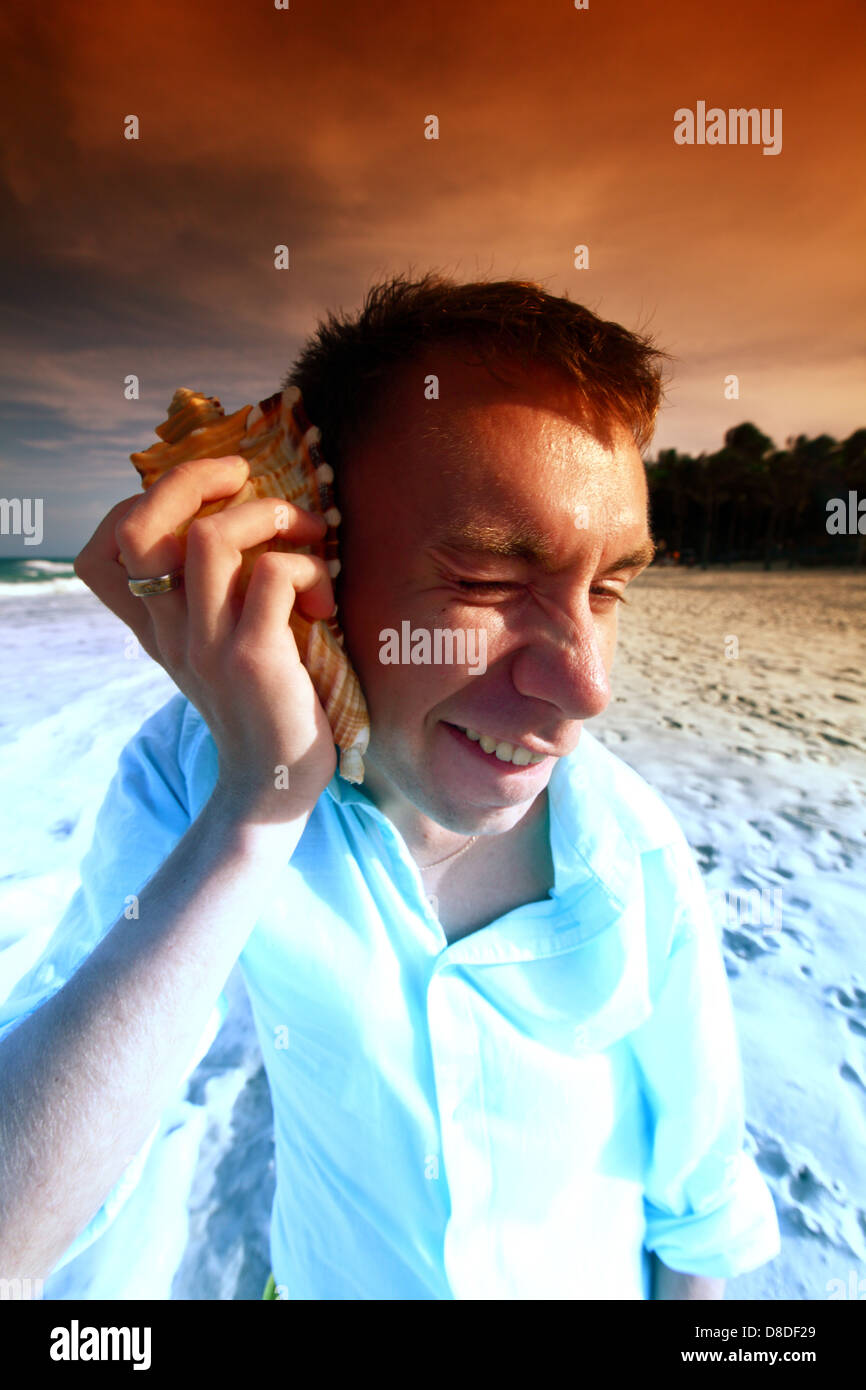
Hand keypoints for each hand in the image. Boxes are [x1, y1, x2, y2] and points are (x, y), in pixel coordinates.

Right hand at [74, 455, 338, 819]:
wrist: (276, 784)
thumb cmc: (266, 704)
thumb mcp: (224, 645)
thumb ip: (219, 596)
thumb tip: (253, 519)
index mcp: (159, 625)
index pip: (105, 548)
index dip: (142, 503)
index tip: (206, 496)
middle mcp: (170, 630)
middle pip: (145, 524)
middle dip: (195, 477)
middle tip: (247, 477)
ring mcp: (208, 644)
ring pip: (210, 537)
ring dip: (269, 515)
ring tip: (310, 536)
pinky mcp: (254, 659)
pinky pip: (272, 575)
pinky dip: (307, 566)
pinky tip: (324, 598)